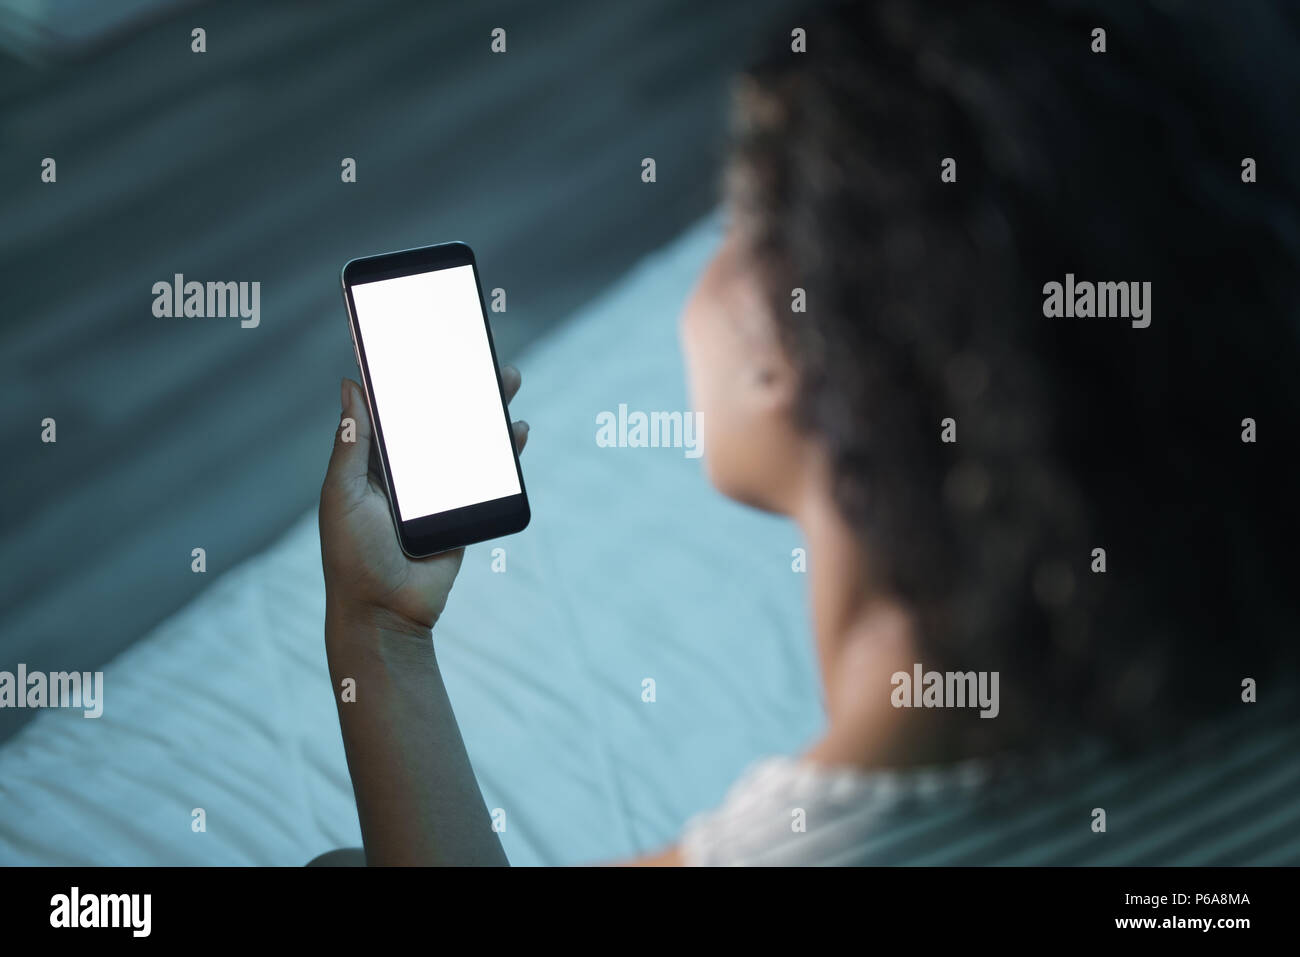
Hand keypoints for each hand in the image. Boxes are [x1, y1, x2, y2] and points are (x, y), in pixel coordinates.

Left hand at [319, 367, 528, 633]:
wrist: (386, 613)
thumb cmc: (352, 556)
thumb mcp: (341, 493)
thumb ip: (350, 442)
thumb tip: (349, 384)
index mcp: (373, 461)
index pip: (393, 408)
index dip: (408, 377)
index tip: (425, 340)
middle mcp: (406, 471)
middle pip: (436, 417)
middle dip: (458, 384)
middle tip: (477, 351)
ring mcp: (437, 492)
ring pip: (466, 440)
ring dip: (486, 411)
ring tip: (506, 380)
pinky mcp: (463, 511)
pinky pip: (487, 476)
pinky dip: (504, 453)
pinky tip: (516, 431)